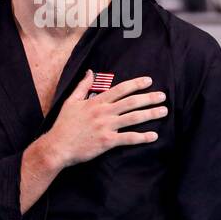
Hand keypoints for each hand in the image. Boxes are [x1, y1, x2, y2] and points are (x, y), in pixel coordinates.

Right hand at [39, 71, 166, 169]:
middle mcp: (103, 113)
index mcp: (95, 102)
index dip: (136, 84)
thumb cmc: (63, 125)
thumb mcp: (70, 102)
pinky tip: (153, 136)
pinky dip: (142, 137)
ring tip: (163, 111)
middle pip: (131, 102)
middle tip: (163, 96)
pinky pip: (128, 138)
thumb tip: (90, 72)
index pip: (120, 90)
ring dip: (150, 114)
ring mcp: (106, 127)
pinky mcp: (107, 141)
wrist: (57, 147)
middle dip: (149, 98)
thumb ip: (82, 86)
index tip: (148, 81)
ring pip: (133, 118)